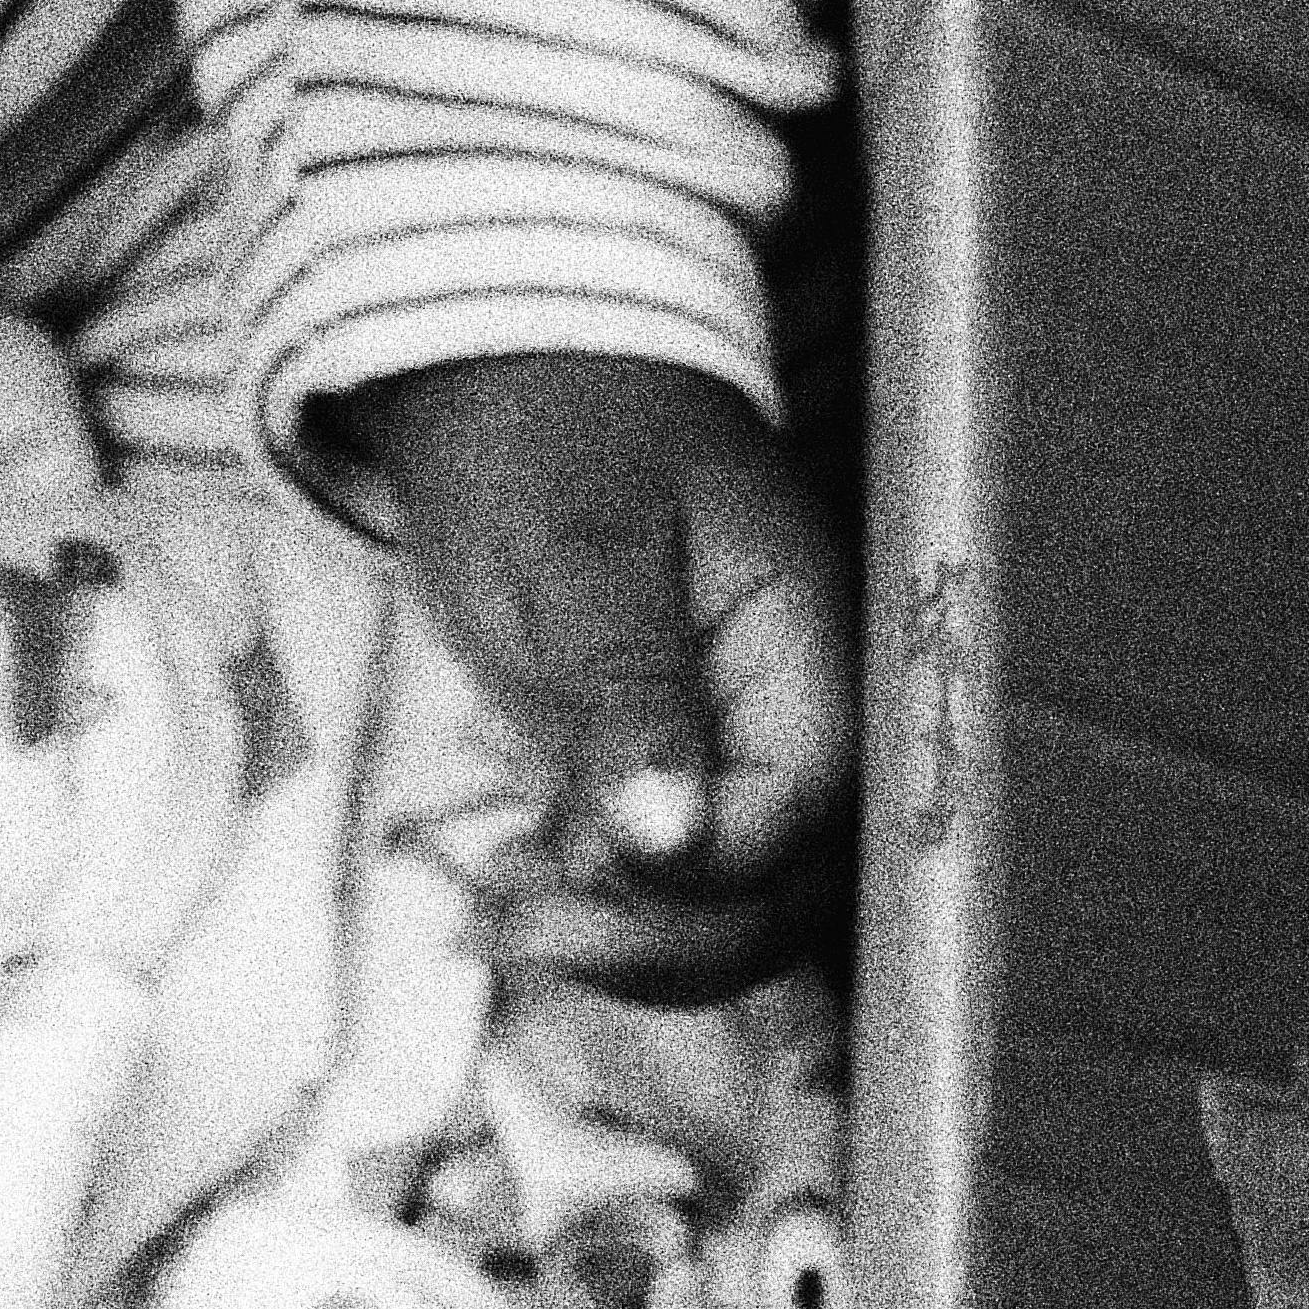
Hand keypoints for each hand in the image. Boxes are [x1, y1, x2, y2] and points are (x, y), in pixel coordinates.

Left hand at [352, 352, 855, 999]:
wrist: (510, 366)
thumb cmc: (549, 429)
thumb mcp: (574, 547)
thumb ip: (625, 686)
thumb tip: (668, 838)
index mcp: (811, 642)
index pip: (806, 812)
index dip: (707, 872)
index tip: (579, 865)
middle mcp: (804, 710)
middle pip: (789, 886)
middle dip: (663, 938)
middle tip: (511, 929)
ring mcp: (747, 742)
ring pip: (737, 903)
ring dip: (629, 942)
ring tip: (496, 919)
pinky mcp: (685, 761)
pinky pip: (680, 875)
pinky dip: (604, 909)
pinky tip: (508, 891)